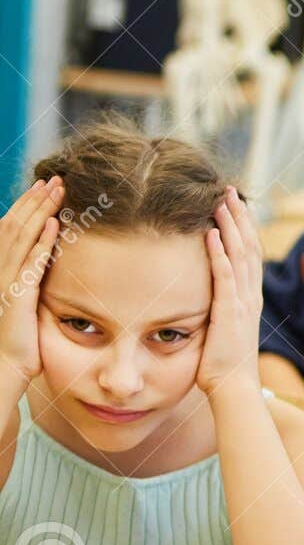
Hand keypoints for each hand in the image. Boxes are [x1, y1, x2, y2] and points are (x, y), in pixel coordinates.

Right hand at [0, 178, 63, 384]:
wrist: (7, 365)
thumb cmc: (21, 336)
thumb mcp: (25, 299)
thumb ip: (32, 276)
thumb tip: (50, 256)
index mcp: (1, 268)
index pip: (12, 228)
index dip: (26, 206)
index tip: (44, 187)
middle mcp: (0, 270)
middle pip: (16, 226)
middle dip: (35, 201)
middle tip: (54, 179)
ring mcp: (6, 281)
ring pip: (22, 238)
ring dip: (40, 212)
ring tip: (56, 192)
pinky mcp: (17, 296)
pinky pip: (31, 264)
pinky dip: (42, 242)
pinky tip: (54, 226)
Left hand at [197, 187, 264, 396]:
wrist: (234, 389)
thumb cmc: (224, 366)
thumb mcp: (223, 330)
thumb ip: (218, 309)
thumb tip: (205, 297)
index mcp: (250, 298)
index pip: (250, 254)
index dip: (244, 226)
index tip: (233, 204)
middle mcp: (251, 296)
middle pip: (249, 246)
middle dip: (240, 216)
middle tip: (229, 190)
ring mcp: (243, 303)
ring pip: (240, 255)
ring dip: (231, 226)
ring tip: (221, 200)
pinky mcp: (230, 313)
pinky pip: (225, 277)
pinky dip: (219, 253)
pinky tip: (211, 233)